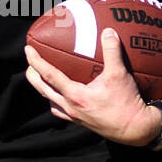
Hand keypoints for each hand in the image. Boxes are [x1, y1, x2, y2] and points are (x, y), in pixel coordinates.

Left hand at [24, 28, 161, 146]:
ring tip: (41, 79)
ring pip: (51, 102)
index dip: (36, 61)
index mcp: (75, 95)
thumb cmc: (127, 102)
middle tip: (29, 63)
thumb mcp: (120, 75)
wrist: (135, 129)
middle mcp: (71, 107)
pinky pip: (62, 111)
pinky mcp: (81, 122)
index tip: (27, 49)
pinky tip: (61, 96)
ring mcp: (75, 117)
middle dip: (33, 76)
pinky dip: (56, 101)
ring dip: (43, 89)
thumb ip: (112, 51)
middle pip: (43, 90)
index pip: (49, 75)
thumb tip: (107, 31)